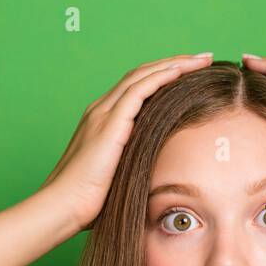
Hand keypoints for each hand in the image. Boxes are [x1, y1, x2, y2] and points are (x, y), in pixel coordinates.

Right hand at [39, 52, 214, 233]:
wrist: (62, 206)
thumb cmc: (87, 203)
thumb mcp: (117, 178)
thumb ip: (132, 166)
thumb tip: (155, 174)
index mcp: (103, 122)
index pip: (137, 88)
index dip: (164, 77)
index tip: (191, 74)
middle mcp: (102, 111)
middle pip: (142, 75)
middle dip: (175, 63)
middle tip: (203, 58)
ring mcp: (103, 114)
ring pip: (143, 76)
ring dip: (174, 64)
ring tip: (201, 59)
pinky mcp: (110, 124)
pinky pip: (139, 91)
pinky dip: (161, 77)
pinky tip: (181, 72)